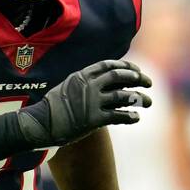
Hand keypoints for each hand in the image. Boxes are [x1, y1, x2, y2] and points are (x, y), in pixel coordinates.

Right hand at [16, 59, 151, 149]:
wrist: (40, 124)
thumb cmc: (52, 108)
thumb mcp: (66, 87)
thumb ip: (82, 83)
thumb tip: (98, 82)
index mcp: (82, 75)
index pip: (110, 65)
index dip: (126, 67)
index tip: (136, 71)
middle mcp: (89, 86)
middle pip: (120, 77)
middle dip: (137, 79)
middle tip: (148, 83)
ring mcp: (92, 102)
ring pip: (123, 96)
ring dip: (139, 98)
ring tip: (148, 102)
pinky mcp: (94, 119)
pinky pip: (118, 116)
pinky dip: (130, 116)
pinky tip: (136, 117)